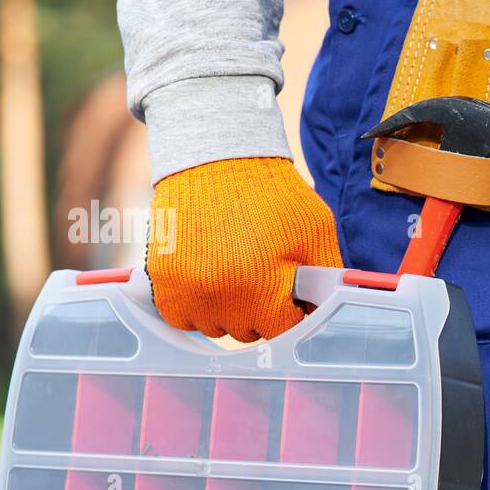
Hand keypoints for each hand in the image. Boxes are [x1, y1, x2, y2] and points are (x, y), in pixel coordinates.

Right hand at [146, 157, 341, 341]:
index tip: (290, 297)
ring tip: (235, 271)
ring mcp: (188, 291)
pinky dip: (195, 306)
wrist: (215, 157)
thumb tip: (326, 312)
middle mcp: (222, 297)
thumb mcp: (316, 231)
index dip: (291, 313)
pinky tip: (209, 277)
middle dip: (261, 311)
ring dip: (228, 311)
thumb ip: (326, 277)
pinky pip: (183, 317)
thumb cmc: (271, 194)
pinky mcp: (162, 281)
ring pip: (216, 328)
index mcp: (263, 288)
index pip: (284, 330)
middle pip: (250, 332)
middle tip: (261, 276)